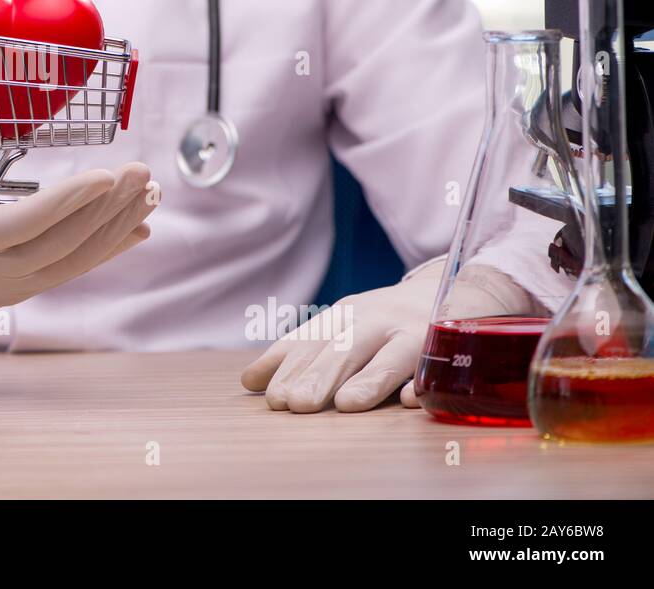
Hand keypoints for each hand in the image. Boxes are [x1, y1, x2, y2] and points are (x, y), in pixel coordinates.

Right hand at [0, 142, 156, 342]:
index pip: (24, 226)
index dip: (66, 202)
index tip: (105, 175)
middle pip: (63, 242)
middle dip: (106, 208)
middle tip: (141, 171)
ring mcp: (15, 285)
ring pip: (77, 258)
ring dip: (117, 225)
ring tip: (152, 191)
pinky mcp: (26, 285)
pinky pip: (75, 267)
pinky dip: (109, 248)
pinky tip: (141, 227)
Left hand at [239, 259, 535, 412]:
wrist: (447, 291)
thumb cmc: (380, 321)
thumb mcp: (338, 328)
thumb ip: (299, 353)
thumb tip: (248, 382)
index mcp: (344, 316)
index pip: (311, 342)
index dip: (290, 368)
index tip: (271, 396)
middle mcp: (375, 320)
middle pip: (344, 349)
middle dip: (319, 377)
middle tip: (296, 405)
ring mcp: (413, 332)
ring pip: (390, 356)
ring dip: (369, 380)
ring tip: (346, 404)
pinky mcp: (446, 349)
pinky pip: (436, 367)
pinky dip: (425, 383)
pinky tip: (411, 401)